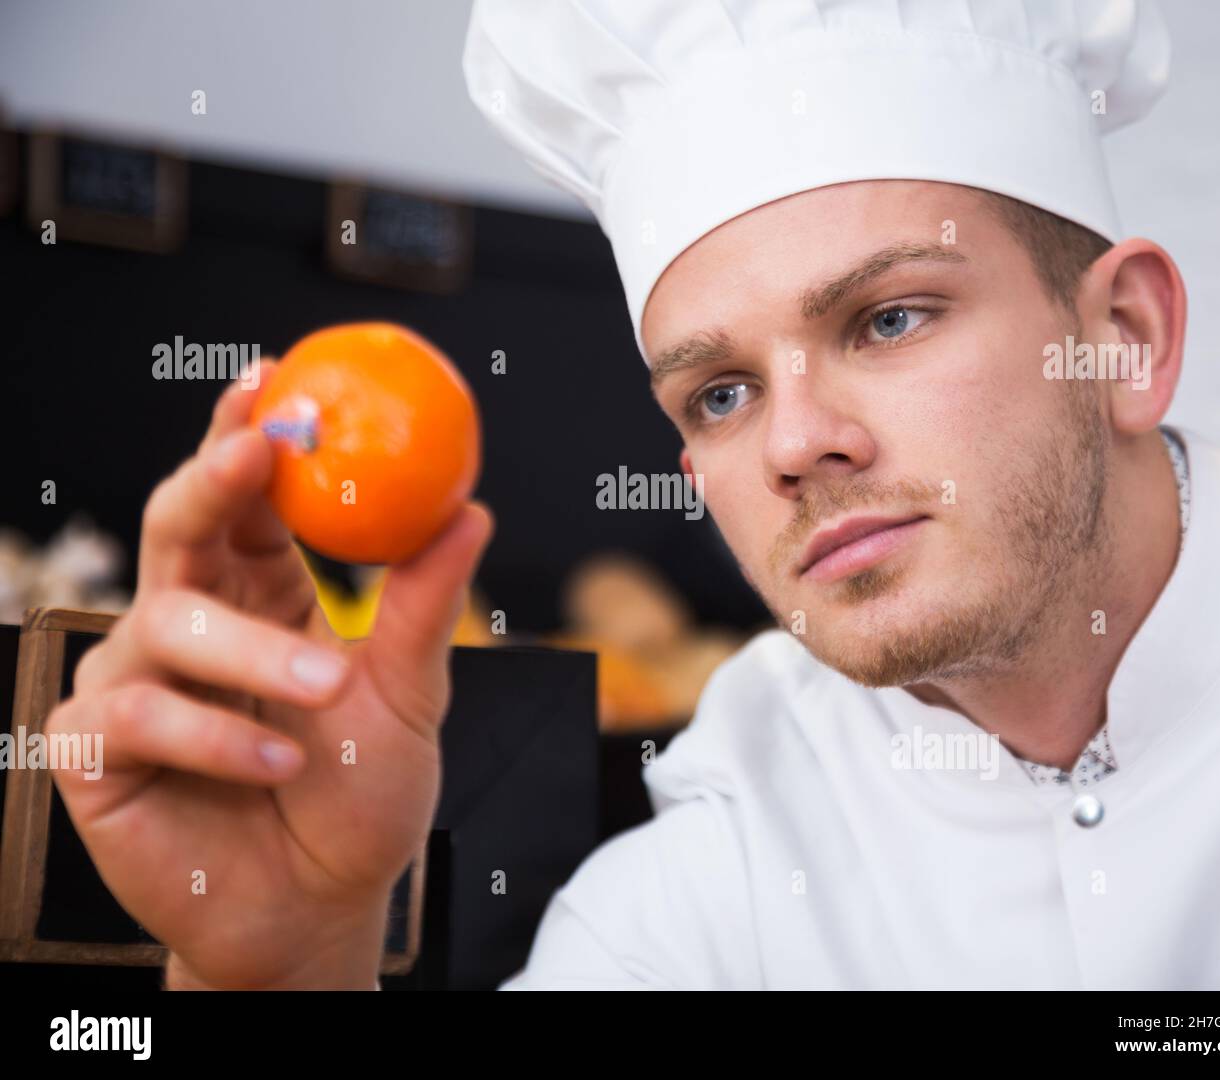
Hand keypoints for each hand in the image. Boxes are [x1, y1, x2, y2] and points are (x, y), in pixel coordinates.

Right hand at [46, 369, 492, 987]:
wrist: (319, 906)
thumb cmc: (358, 797)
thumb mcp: (406, 696)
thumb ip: (424, 606)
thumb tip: (471, 510)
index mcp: (259, 594)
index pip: (244, 496)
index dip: (247, 433)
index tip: (273, 377)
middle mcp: (189, 621)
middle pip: (179, 524)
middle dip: (211, 478)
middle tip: (254, 448)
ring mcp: (136, 680)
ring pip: (166, 621)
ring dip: (253, 652)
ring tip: (326, 695)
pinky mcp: (95, 748)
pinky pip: (139, 713)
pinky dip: (215, 734)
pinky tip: (274, 761)